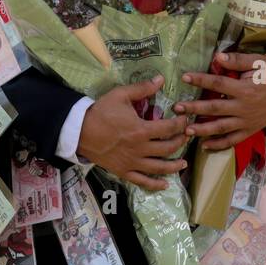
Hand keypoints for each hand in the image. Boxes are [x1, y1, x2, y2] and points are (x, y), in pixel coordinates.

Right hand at [76, 75, 188, 190]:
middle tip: (185, 137)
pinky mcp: (124, 171)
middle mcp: (140, 149)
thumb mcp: (120, 95)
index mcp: (141, 130)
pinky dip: (155, 185)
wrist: (80, 131)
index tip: (185, 120)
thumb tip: (161, 79)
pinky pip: (142, 181)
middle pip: (168, 148)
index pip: (169, 128)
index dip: (181, 124)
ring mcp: (132, 162)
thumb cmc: (101, 112)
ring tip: (184, 163)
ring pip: (159, 168)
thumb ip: (142, 88)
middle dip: (180, 142)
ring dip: (174, 166)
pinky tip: (165, 185)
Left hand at [173, 52, 265, 150]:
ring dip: (202, 129)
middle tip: (176, 108)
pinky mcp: (250, 130)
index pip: (218, 84)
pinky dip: (218, 145)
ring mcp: (246, 121)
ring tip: (185, 130)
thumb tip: (218, 57)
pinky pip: (232, 140)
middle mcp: (243, 108)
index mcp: (245, 89)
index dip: (200, 80)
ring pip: (220, 128)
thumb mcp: (260, 62)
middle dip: (194, 109)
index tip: (185, 77)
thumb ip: (238, 60)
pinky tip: (204, 146)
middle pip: (214, 109)